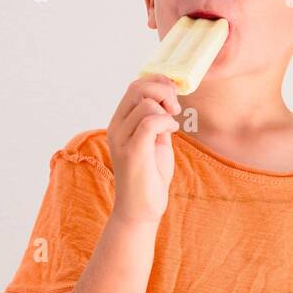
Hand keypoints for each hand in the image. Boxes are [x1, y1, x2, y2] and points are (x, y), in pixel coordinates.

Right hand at [106, 74, 181, 223]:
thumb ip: (158, 119)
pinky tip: (172, 133)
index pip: (135, 86)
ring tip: (172, 126)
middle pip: (137, 88)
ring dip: (166, 111)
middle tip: (175, 109)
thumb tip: (168, 97)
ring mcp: (121, 139)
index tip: (173, 97)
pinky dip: (167, 122)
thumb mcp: (156, 140)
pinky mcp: (132, 151)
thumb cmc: (149, 176)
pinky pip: (150, 122)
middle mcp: (116, 127)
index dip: (158, 83)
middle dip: (163, 91)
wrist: (141, 208)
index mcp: (120, 122)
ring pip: (146, 104)